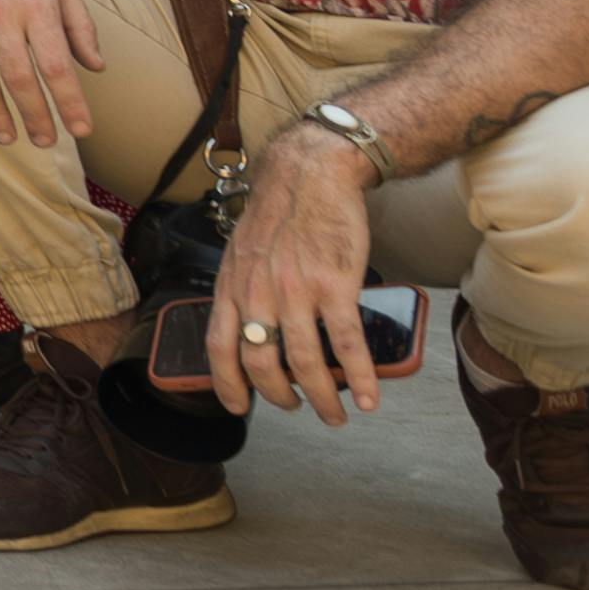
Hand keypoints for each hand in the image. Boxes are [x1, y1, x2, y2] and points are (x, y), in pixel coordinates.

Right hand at [0, 0, 97, 152]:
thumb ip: (78, 22)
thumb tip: (95, 66)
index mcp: (36, 2)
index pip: (57, 64)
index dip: (70, 101)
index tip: (82, 130)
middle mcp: (0, 10)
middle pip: (19, 77)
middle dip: (35, 115)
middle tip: (46, 142)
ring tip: (8, 138)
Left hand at [181, 127, 389, 421]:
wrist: (311, 174)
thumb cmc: (278, 213)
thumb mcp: (241, 252)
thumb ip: (241, 290)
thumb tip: (246, 326)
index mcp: (233, 286)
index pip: (219, 346)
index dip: (227, 382)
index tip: (238, 406)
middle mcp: (259, 293)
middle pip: (261, 363)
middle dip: (279, 397)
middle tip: (297, 408)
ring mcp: (297, 291)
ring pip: (305, 362)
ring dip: (322, 397)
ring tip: (335, 414)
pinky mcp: (335, 285)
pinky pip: (347, 342)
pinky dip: (359, 376)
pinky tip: (369, 397)